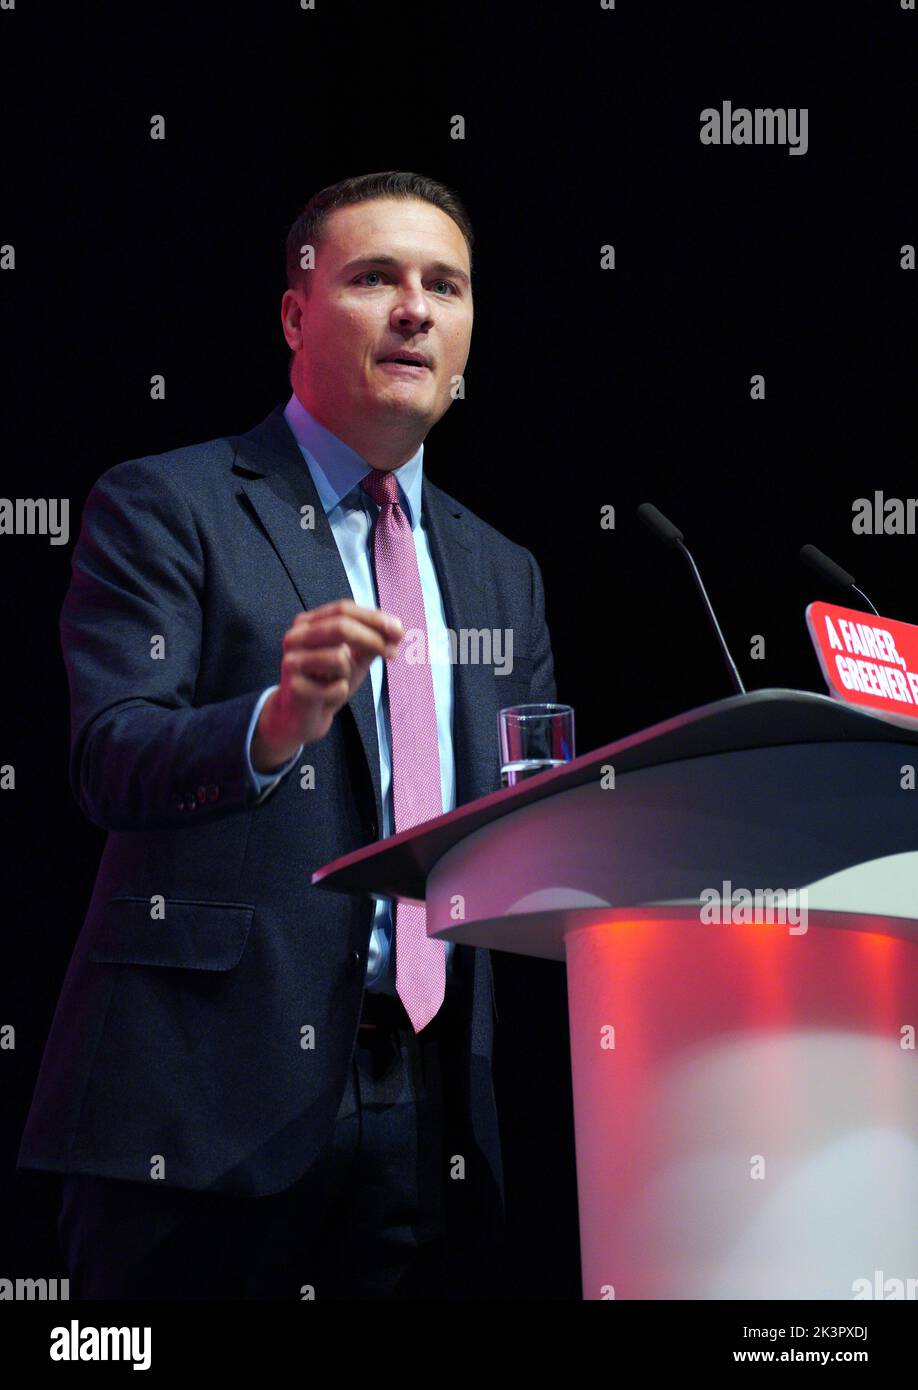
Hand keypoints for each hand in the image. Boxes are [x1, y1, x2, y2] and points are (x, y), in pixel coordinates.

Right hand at [252, 599, 402, 769]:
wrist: (302, 718)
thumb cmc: (328, 683)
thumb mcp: (354, 658)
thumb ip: (373, 642)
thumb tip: (397, 630)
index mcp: (307, 623)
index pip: (343, 609)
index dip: (374, 618)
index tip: (399, 631)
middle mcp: (295, 637)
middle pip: (340, 626)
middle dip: (373, 639)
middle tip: (393, 653)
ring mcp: (290, 661)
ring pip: (338, 658)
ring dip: (349, 674)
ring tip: (336, 683)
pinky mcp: (294, 688)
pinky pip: (336, 687)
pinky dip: (340, 693)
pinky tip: (327, 699)